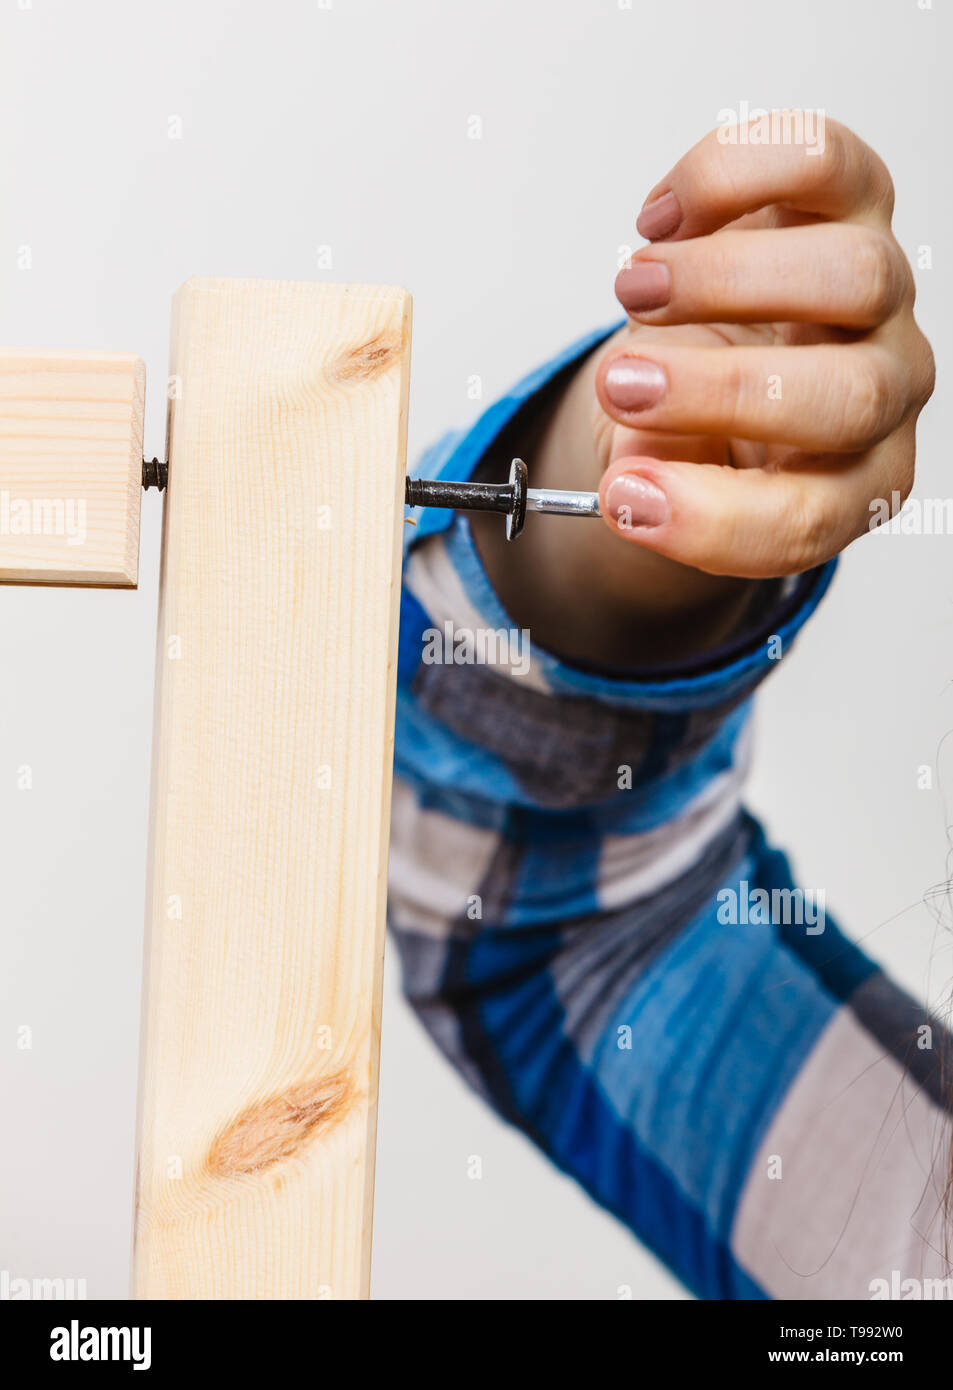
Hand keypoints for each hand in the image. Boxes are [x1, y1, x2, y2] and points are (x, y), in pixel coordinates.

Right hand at [596, 114, 934, 576]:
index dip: (713, 517)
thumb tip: (629, 488)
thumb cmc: (702, 417)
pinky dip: (730, 177)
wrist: (723, 343)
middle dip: (722, 393)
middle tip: (621, 385)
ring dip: (723, 280)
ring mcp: (880, 292)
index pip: (810, 520)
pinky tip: (660, 219)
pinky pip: (823, 159)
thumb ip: (654, 485)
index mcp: (850, 484)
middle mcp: (884, 391)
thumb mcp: (666, 472)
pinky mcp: (855, 198)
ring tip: (633, 291)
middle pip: (851, 396)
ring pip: (854, 273)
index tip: (621, 497)